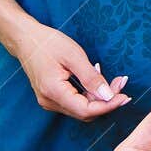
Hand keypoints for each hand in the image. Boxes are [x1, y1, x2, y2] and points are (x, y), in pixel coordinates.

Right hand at [9, 23, 128, 120]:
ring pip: (81, 108)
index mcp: (53, 92)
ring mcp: (49, 101)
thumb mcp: (74, 56)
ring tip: (113, 80)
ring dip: (99, 97)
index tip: (125, 97)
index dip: (108, 106)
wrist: (25, 39)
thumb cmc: (48, 43)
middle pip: (85, 112)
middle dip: (106, 101)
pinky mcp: (51, 97)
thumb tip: (108, 96)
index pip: (86, 110)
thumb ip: (91, 78)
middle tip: (121, 83)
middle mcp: (50, 102)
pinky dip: (89, 94)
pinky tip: (96, 79)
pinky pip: (74, 102)